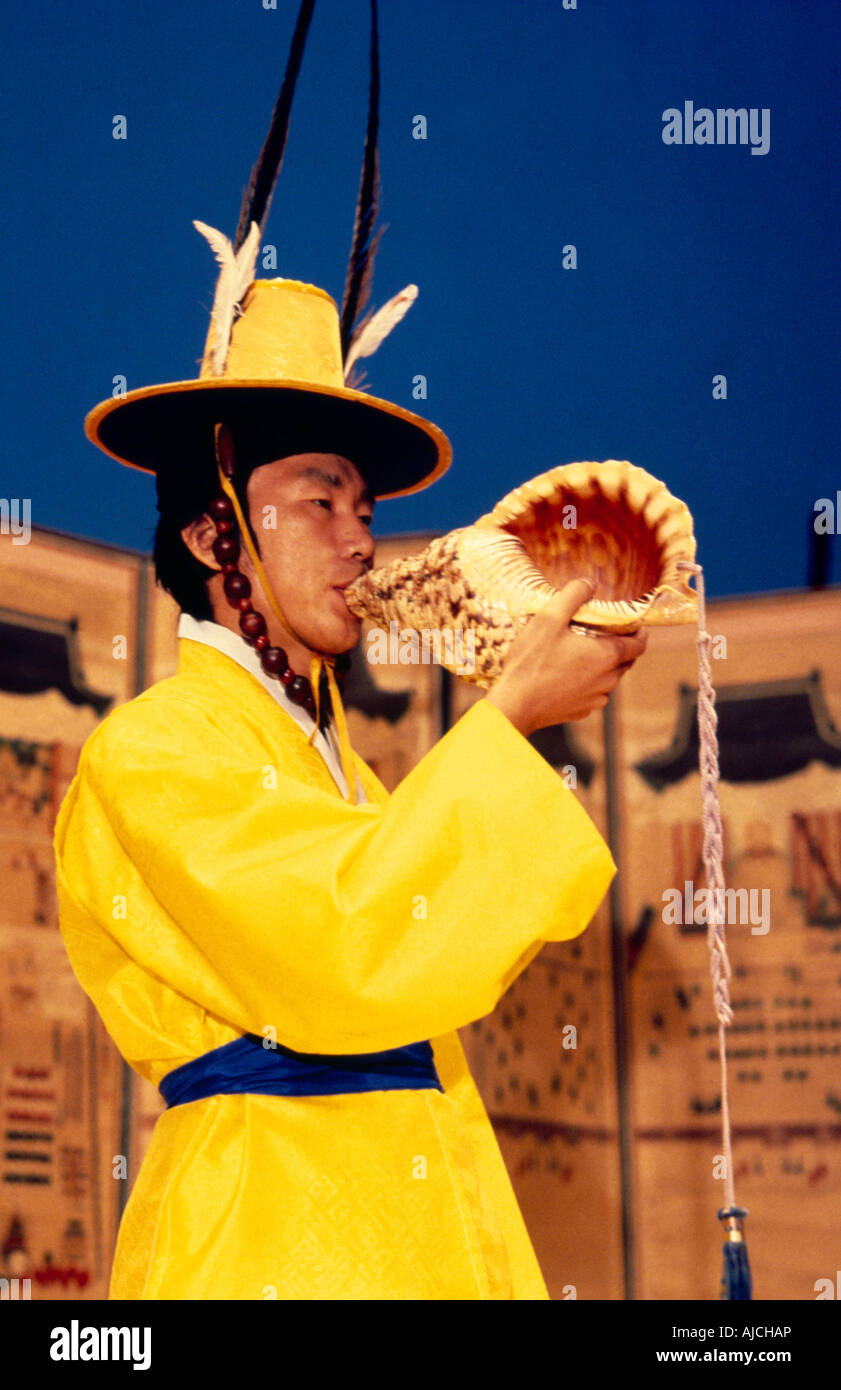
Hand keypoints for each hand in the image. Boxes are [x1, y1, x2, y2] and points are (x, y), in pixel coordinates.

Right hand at [485, 579, 647, 735]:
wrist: (514, 704)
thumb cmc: (531, 661)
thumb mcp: (549, 617)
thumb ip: (573, 594)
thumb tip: (589, 582)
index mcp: (607, 656)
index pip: (639, 644)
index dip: (640, 632)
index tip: (634, 624)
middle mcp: (607, 680)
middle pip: (626, 662)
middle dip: (622, 647)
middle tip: (606, 634)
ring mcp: (595, 699)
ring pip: (609, 679)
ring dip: (603, 666)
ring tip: (584, 653)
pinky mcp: (581, 711)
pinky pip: (592, 693)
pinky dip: (588, 683)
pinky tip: (568, 675)